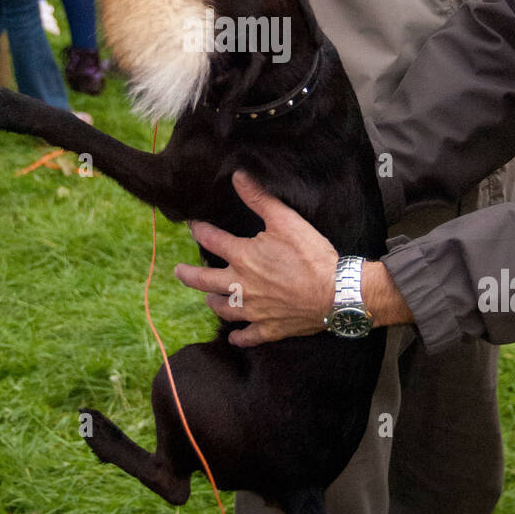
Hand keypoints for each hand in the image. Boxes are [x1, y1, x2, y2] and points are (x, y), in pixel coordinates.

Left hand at [173, 171, 412, 347]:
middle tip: (178, 271)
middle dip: (188, 275)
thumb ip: (259, 199)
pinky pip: (248, 336)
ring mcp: (254, 310)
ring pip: (222, 309)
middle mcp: (241, 286)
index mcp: (243, 257)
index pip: (212, 240)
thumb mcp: (286, 220)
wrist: (336, 293)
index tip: (193, 226)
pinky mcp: (269, 328)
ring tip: (207, 298)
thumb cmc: (311, 255)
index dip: (200, 231)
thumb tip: (238, 176)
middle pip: (204, 282)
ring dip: (212, 302)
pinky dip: (239, 338)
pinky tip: (234, 337)